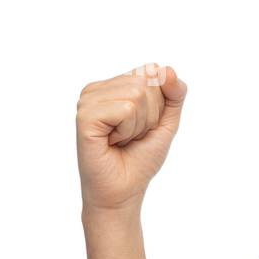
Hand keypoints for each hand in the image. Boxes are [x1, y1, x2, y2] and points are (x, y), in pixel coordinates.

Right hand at [76, 62, 186, 212]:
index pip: (153, 73)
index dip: (159, 106)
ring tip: (122, 139)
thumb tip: (167, 69)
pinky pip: (125, 109)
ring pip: (136, 94)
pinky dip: (128, 130)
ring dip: (139, 125)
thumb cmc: (141, 157)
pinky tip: (112, 142)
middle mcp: (96, 89)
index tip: (142, 126)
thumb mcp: (166, 121)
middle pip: (145, 83)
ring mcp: (87, 101)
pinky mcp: (84, 116)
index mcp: (112, 85)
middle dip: (150, 115)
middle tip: (131, 136)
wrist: (124, 189)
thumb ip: (174, 93)